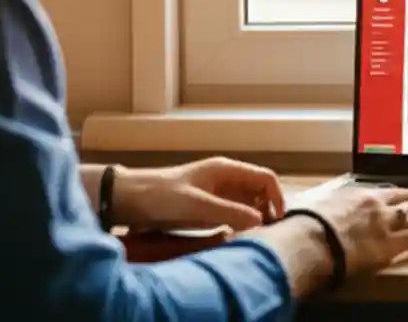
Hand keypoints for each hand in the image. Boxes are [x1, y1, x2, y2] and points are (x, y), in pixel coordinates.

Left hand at [112, 157, 284, 231]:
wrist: (130, 199)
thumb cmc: (161, 197)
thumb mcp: (196, 205)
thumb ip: (229, 212)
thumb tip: (260, 220)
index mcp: (226, 170)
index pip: (265, 178)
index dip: (276, 196)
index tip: (277, 220)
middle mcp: (226, 179)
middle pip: (260, 191)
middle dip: (267, 209)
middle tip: (266, 233)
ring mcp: (217, 193)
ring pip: (249, 204)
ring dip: (255, 218)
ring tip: (253, 237)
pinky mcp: (208, 208)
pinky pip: (234, 214)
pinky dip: (241, 224)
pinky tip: (237, 238)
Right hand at [238, 185, 407, 297]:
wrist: (304, 244)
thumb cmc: (297, 231)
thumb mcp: (302, 213)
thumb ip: (304, 214)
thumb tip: (279, 221)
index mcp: (350, 193)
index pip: (378, 189)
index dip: (390, 196)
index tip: (394, 201)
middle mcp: (371, 202)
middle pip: (405, 194)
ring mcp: (383, 221)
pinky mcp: (390, 243)